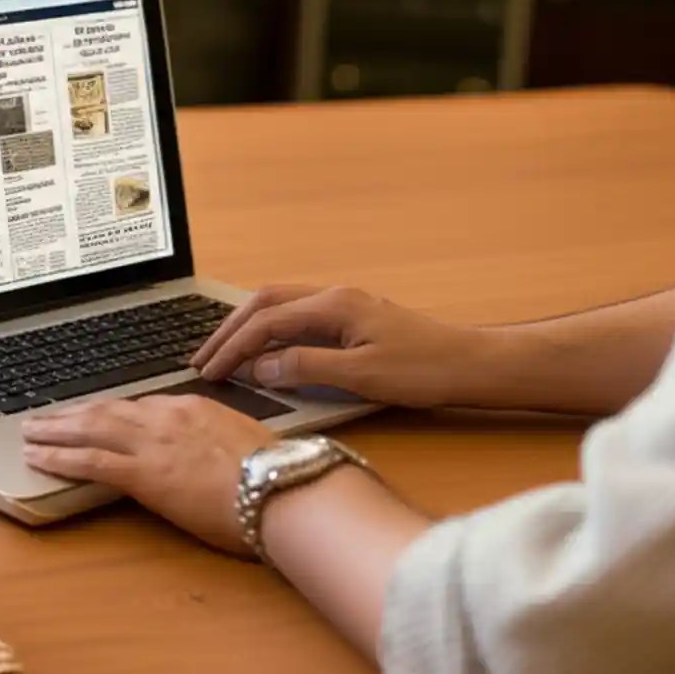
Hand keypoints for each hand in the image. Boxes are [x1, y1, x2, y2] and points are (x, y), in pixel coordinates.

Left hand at [22, 395, 271, 556]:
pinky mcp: (143, 473)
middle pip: (107, 409)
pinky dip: (59, 457)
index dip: (109, 411)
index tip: (92, 414)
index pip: (140, 405)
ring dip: (55, 429)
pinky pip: (90, 461)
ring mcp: (153, 442)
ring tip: (30, 432)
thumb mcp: (243, 443)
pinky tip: (39, 458)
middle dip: (73, 413)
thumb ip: (214, 441)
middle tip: (45, 417)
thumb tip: (207, 453)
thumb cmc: (274, 475)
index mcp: (193, 406)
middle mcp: (167, 416)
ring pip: (90, 429)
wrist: (281, 488)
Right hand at [191, 286, 484, 407]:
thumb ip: (306, 368)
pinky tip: (262, 350)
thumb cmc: (425, 371)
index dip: (234, 347)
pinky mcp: (352, 319)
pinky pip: (296, 317)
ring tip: (222, 353)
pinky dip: (269, 331)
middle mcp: (335, 297)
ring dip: (246, 328)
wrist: (472, 365)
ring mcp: (344, 306)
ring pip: (279, 306)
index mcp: (334, 306)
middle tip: (202, 359)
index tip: (210, 372)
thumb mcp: (361, 376)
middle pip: (265, 303)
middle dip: (229, 330)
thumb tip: (260, 367)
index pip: (267, 322)